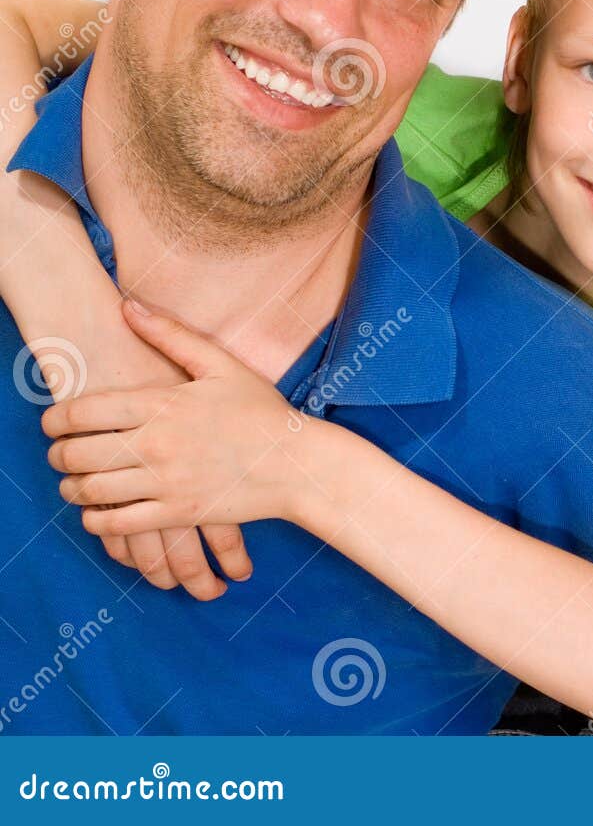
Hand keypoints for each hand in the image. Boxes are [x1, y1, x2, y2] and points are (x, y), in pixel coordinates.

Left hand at [41, 301, 310, 538]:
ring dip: (72, 488)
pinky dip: (97, 523)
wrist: (299, 465)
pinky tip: (99, 513)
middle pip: (76, 454)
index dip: (54, 419)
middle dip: (57, 455)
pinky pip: (117, 526)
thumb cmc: (262, 413)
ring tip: (74, 483)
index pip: (82, 412)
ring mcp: (166, 482)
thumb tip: (128, 307)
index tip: (52, 423)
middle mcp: (157, 444)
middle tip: (60, 454)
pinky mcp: (177, 514)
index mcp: (163, 405)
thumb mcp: (222, 365)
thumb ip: (171, 334)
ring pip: (90, 491)